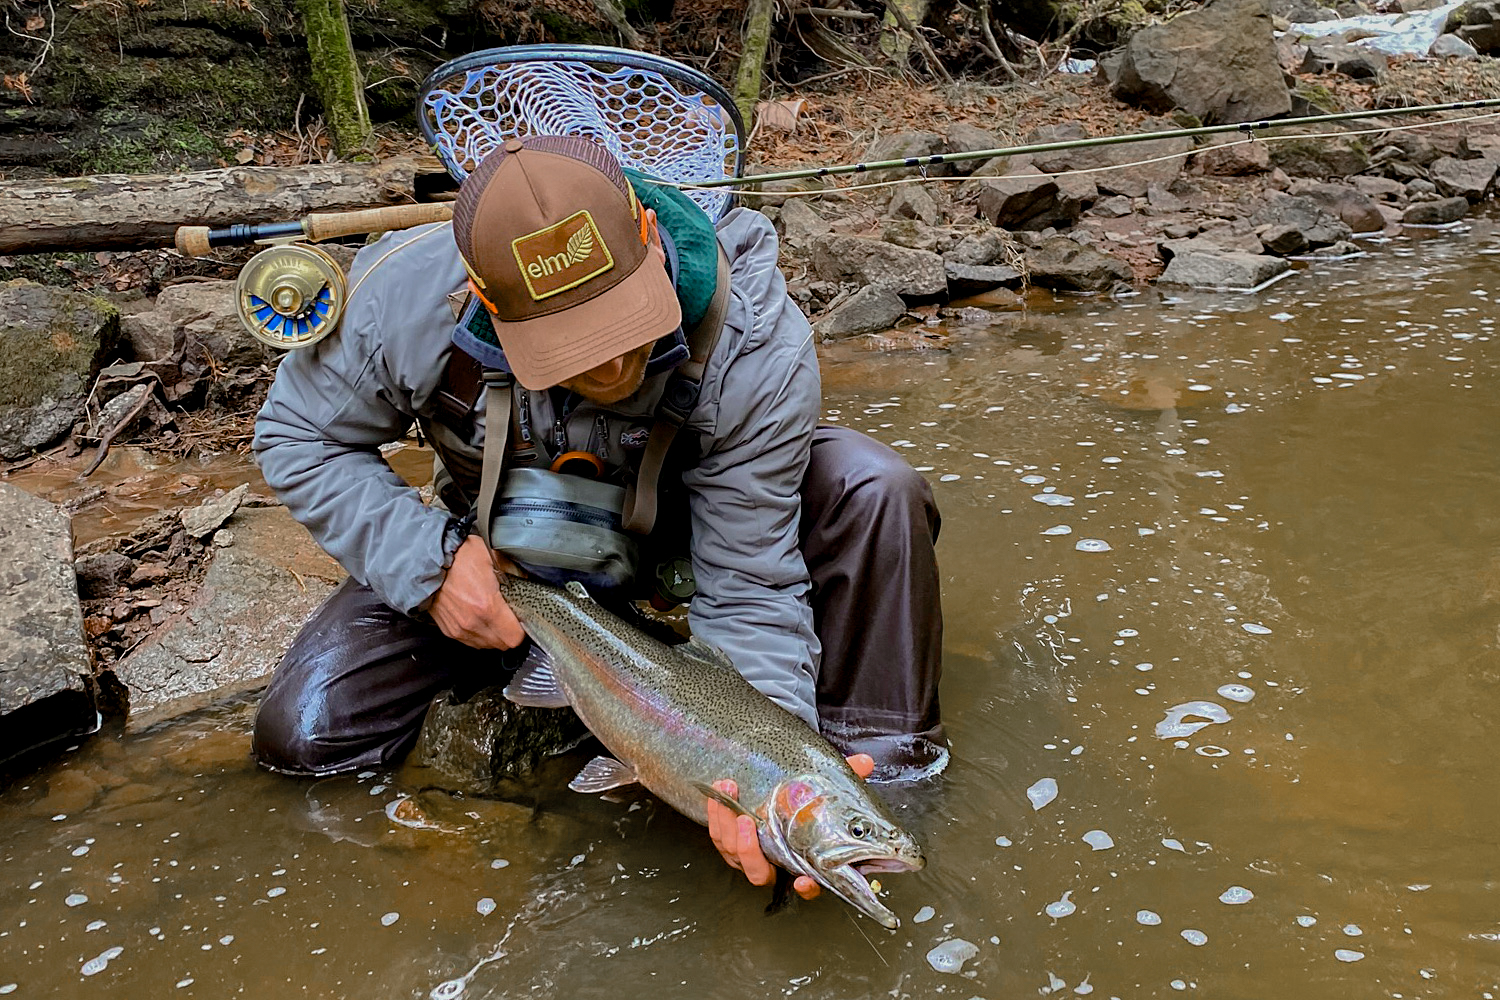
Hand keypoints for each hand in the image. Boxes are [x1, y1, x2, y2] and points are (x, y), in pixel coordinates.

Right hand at [427, 535, 525, 648]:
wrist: (428, 561)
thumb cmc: (459, 557)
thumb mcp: (494, 557)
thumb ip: (515, 573)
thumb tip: (526, 582)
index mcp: (488, 606)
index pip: (514, 637)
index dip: (521, 629)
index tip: (521, 619)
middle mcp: (473, 622)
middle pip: (502, 644)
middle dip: (509, 633)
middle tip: (508, 616)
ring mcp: (459, 629)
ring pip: (486, 645)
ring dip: (493, 635)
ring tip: (491, 616)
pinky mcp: (449, 630)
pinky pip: (471, 641)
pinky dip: (478, 633)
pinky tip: (477, 617)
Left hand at [705, 753, 875, 899]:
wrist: (778, 788)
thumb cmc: (807, 797)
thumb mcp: (828, 785)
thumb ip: (847, 774)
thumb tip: (865, 763)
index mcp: (803, 860)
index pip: (808, 885)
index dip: (806, 887)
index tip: (803, 880)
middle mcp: (775, 863)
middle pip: (758, 872)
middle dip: (749, 850)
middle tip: (747, 820)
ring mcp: (750, 854)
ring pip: (732, 853)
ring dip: (725, 824)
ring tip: (728, 791)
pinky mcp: (730, 842)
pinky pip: (717, 836)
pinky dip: (715, 816)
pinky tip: (718, 794)